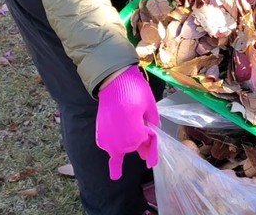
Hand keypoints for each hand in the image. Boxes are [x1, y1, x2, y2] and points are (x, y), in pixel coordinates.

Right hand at [96, 66, 159, 180]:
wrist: (113, 81)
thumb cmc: (134, 90)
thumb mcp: (150, 105)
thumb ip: (153, 122)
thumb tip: (154, 133)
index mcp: (135, 134)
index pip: (147, 142)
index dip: (152, 144)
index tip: (153, 161)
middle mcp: (121, 143)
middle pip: (135, 146)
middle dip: (141, 139)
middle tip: (141, 121)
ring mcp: (109, 142)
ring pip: (124, 150)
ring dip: (128, 146)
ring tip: (130, 139)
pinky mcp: (101, 137)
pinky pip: (110, 150)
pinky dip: (114, 158)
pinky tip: (115, 174)